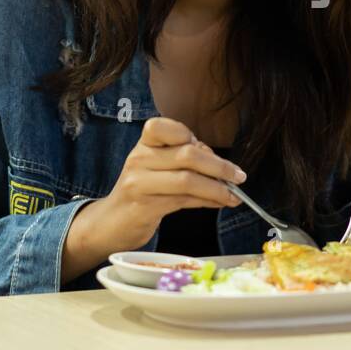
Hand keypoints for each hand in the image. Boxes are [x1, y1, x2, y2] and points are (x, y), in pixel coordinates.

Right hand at [78, 117, 243, 253]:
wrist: (112, 223)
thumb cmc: (142, 191)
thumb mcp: (158, 168)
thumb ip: (184, 160)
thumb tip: (221, 166)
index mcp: (144, 144)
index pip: (163, 127)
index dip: (189, 135)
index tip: (209, 150)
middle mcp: (139, 159)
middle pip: (186, 155)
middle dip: (219, 166)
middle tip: (239, 176)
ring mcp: (139, 183)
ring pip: (187, 180)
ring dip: (217, 188)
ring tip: (234, 195)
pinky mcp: (144, 207)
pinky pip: (183, 201)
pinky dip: (207, 201)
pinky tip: (220, 203)